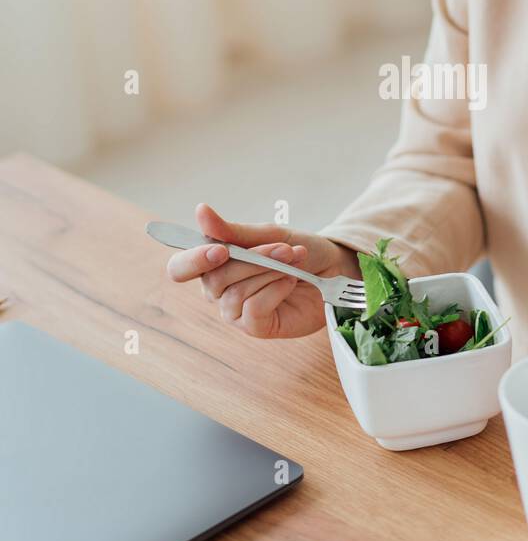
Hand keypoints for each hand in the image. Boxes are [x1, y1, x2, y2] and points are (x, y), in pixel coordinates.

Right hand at [165, 202, 362, 339]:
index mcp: (214, 264)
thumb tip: (200, 212)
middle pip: (215, 278)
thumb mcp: (268, 234)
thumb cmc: (299, 251)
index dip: (193, 260)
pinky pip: (254, 309)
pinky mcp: (256, 328)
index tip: (220, 249)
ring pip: (236, 293)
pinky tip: (290, 283)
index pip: (180, 268)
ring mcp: (236, 312)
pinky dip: (275, 290)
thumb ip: (233, 230)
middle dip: (255, 259)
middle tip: (285, 248)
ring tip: (294, 262)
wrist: (334, 269)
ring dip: (270, 272)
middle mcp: (219, 290)